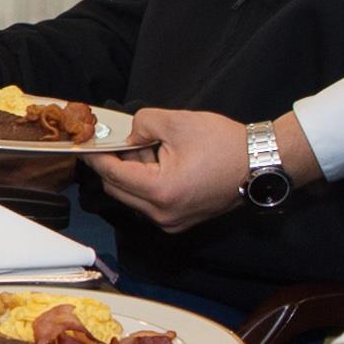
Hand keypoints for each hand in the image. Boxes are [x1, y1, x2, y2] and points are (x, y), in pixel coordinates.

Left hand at [88, 107, 249, 231]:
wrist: (260, 164)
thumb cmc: (226, 145)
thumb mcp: (178, 123)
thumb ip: (144, 124)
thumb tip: (130, 135)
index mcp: (161, 192)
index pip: (113, 175)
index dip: (96, 157)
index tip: (84, 145)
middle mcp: (163, 214)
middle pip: (119, 189)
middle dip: (117, 164)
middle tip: (125, 140)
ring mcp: (172, 221)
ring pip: (135, 196)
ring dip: (136, 172)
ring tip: (157, 149)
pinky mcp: (181, 220)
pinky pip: (151, 201)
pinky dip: (149, 182)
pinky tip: (165, 162)